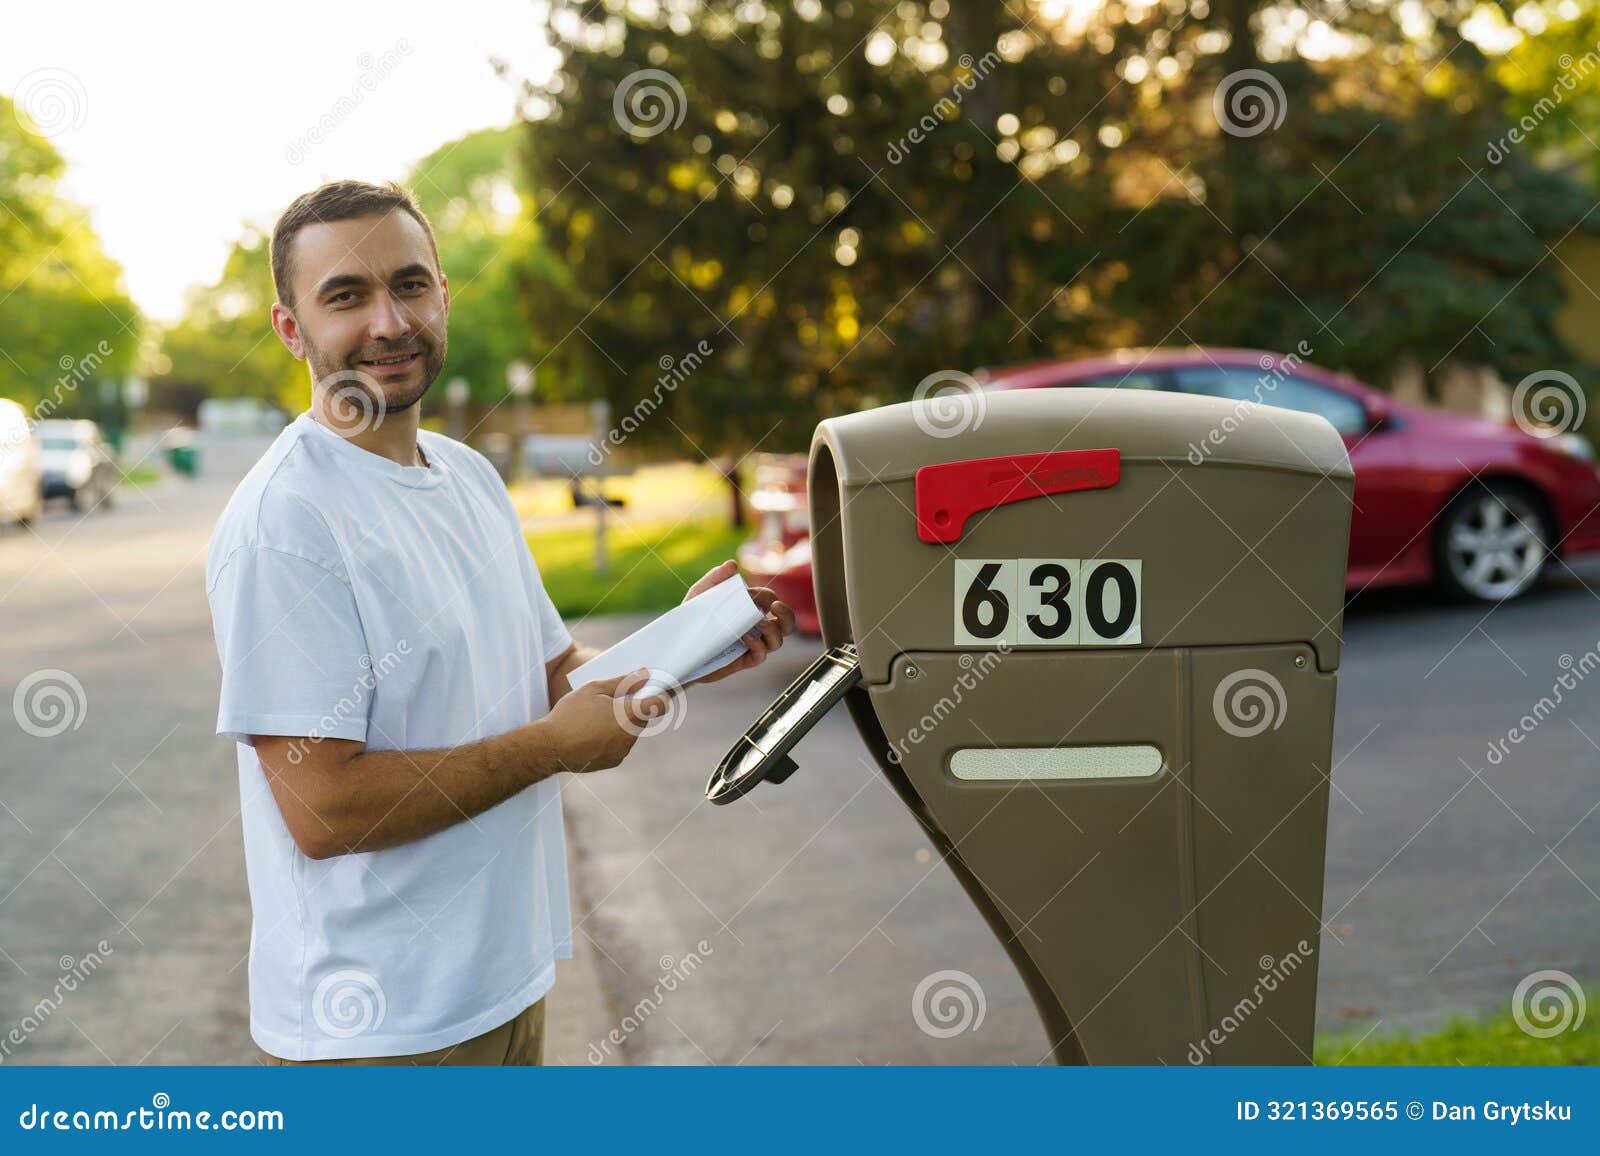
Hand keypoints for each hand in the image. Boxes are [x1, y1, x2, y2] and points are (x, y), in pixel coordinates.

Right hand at [539, 670, 666, 772]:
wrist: (549, 747)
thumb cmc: (570, 714)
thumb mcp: (594, 689)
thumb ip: (622, 681)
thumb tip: (645, 674)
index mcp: (629, 714)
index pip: (659, 703)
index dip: (662, 694)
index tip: (659, 688)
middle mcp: (631, 735)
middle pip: (643, 717)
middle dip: (633, 708)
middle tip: (615, 700)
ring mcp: (623, 750)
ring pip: (631, 731)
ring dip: (622, 724)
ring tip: (597, 717)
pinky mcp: (614, 760)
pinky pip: (620, 745)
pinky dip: (613, 738)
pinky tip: (593, 732)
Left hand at [682, 560, 796, 685]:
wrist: (679, 646)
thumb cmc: (691, 618)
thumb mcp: (700, 594)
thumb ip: (715, 578)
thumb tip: (733, 565)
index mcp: (750, 609)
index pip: (771, 601)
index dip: (770, 597)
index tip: (759, 596)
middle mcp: (755, 627)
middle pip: (786, 623)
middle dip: (787, 614)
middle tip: (776, 607)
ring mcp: (752, 644)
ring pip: (777, 641)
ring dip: (772, 630)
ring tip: (758, 623)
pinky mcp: (744, 660)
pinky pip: (761, 655)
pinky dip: (758, 645)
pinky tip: (745, 638)